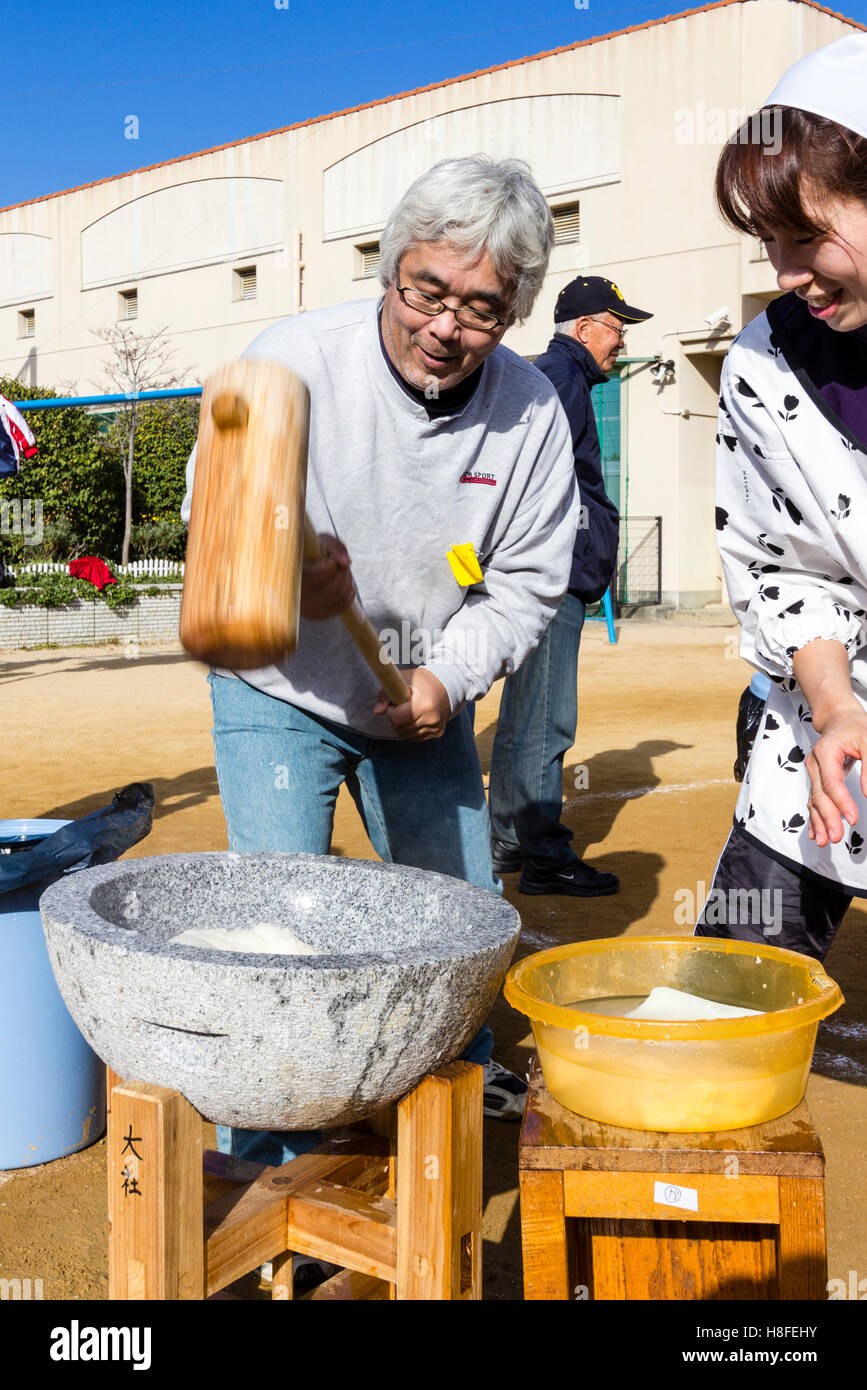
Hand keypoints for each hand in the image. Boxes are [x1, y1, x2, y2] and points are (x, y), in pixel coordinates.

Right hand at [300, 534, 354, 619]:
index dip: (333, 564)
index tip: (331, 559)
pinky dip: (348, 598)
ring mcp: (304, 606)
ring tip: (345, 575)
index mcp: (294, 572)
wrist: (294, 567)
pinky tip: (348, 588)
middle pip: (335, 588)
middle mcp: (297, 593)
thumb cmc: (310, 551)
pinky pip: (338, 609)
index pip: (325, 572)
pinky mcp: (311, 614)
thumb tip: (346, 563)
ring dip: (348, 584)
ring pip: (338, 598)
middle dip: (345, 574)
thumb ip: (335, 547)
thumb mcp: (320, 541)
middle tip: (343, 567)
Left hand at [373, 668, 451, 741]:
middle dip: (396, 718)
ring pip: (406, 735)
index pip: (397, 718)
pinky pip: (415, 737)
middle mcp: (432, 719)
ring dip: (403, 725)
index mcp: (424, 705)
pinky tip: (416, 717)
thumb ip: (385, 695)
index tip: (396, 703)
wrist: (446, 685)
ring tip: (410, 710)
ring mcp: (436, 727)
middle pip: (400, 728)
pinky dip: (411, 729)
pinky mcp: (437, 733)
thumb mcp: (402, 680)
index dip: (392, 710)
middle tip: (402, 706)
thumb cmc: (421, 681)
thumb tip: (377, 712)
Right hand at [805, 706, 866, 845]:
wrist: (839, 719)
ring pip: (813, 801)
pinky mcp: (816, 779)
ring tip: (825, 840)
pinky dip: (815, 818)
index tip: (852, 818)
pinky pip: (813, 801)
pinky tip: (816, 833)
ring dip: (819, 822)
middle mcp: (815, 764)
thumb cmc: (855, 727)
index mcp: (826, 752)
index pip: (830, 782)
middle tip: (836, 837)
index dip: (841, 802)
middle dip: (827, 818)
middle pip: (818, 795)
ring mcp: (813, 772)